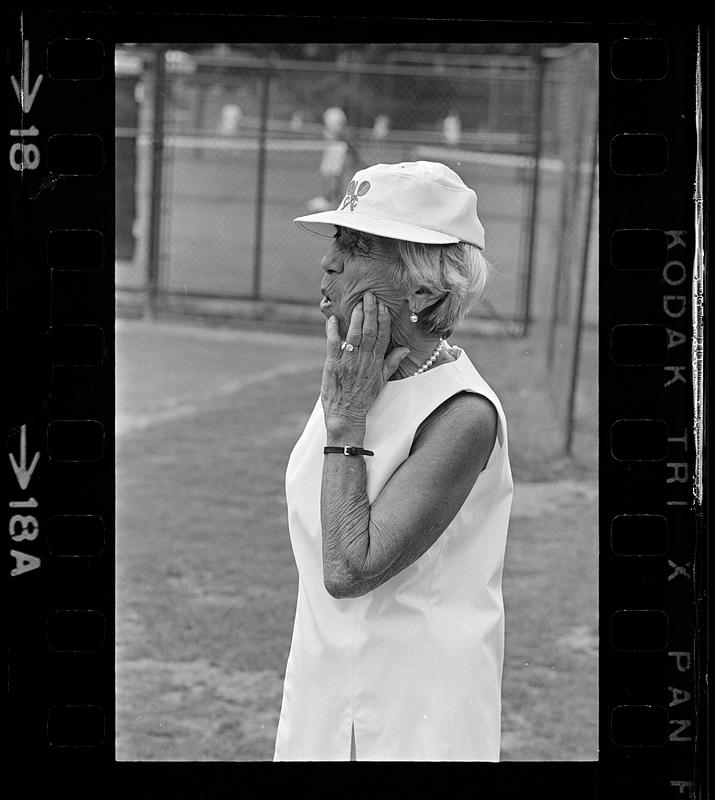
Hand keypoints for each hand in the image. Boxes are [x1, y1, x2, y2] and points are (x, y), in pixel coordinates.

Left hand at [321, 292, 409, 429]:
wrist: (346, 415)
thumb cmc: (363, 398)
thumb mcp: (381, 381)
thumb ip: (392, 363)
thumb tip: (405, 349)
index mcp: (376, 363)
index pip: (383, 337)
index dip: (384, 320)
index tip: (384, 305)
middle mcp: (364, 361)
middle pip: (370, 332)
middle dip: (370, 312)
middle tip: (370, 295)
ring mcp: (348, 363)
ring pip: (354, 335)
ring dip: (356, 318)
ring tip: (357, 303)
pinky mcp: (333, 366)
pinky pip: (333, 344)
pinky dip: (332, 331)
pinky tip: (332, 319)